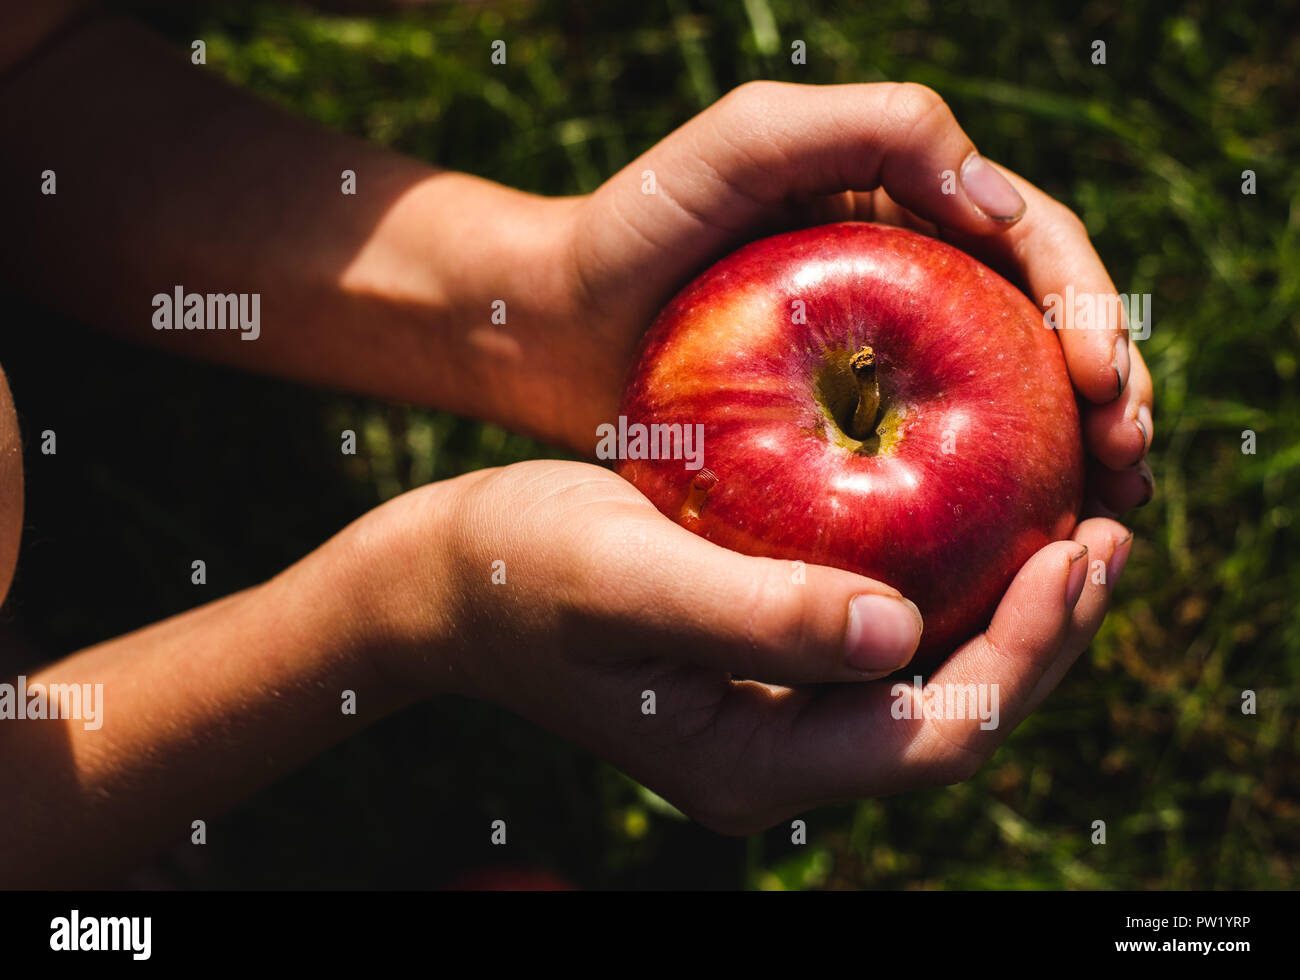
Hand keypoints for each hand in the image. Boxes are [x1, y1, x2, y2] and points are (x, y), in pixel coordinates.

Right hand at [367, 460, 1131, 833]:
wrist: (441, 580)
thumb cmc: (515, 569)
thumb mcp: (625, 581)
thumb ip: (755, 616)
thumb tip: (896, 634)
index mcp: (755, 763)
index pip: (938, 732)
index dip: (1025, 651)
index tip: (1080, 549)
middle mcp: (780, 757)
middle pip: (955, 718)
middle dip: (1042, 636)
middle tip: (1106, 531)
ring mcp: (772, 716)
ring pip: (931, 681)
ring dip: (1007, 611)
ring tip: (1071, 523)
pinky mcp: (762, 667)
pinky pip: (886, 640)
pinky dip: (945, 586)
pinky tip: (971, 518)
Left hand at [554, 81, 1152, 512]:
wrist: (547, 325)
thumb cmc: (637, 226)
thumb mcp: (746, 143)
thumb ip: (872, 129)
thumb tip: (1006, 208)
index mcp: (910, 212)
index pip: (1034, 246)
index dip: (1087, 305)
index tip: (1101, 378)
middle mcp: (912, 288)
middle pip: (1043, 334)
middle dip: (1111, 390)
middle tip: (1127, 458)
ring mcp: (880, 368)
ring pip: (1009, 409)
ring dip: (1074, 457)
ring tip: (1103, 512)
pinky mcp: (841, 439)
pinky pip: (936, 471)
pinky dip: (990, 507)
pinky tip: (1017, 553)